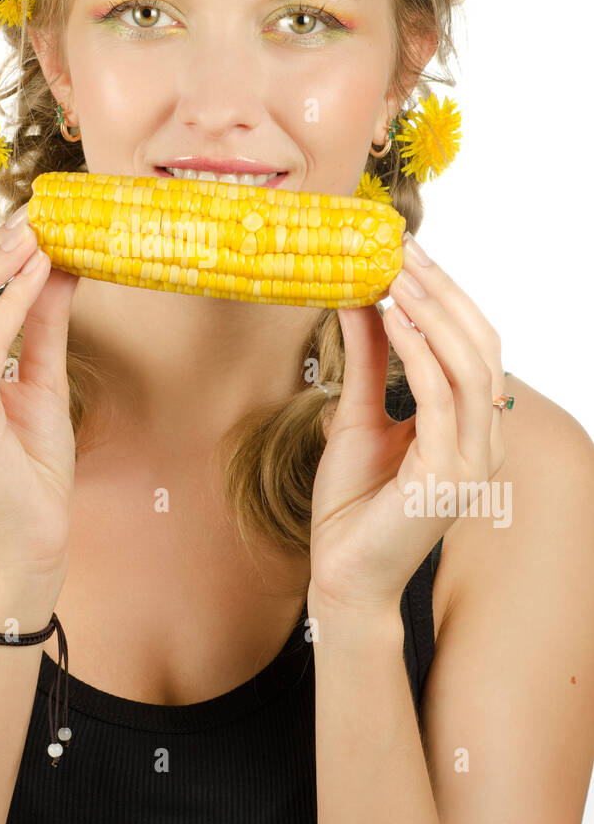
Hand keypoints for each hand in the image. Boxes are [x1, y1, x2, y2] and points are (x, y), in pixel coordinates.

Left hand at [307, 235, 506, 615]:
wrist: (340, 574)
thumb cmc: (351, 503)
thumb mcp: (358, 414)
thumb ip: (368, 359)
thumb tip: (362, 295)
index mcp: (472, 428)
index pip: (477, 345)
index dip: (448, 295)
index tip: (408, 251)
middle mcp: (483, 442)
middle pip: (483, 346)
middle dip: (444, 292)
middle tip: (402, 248)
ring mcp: (472, 461)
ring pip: (471, 365)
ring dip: (433, 311)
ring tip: (395, 273)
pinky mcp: (446, 477)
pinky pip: (439, 397)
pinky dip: (417, 350)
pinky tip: (390, 317)